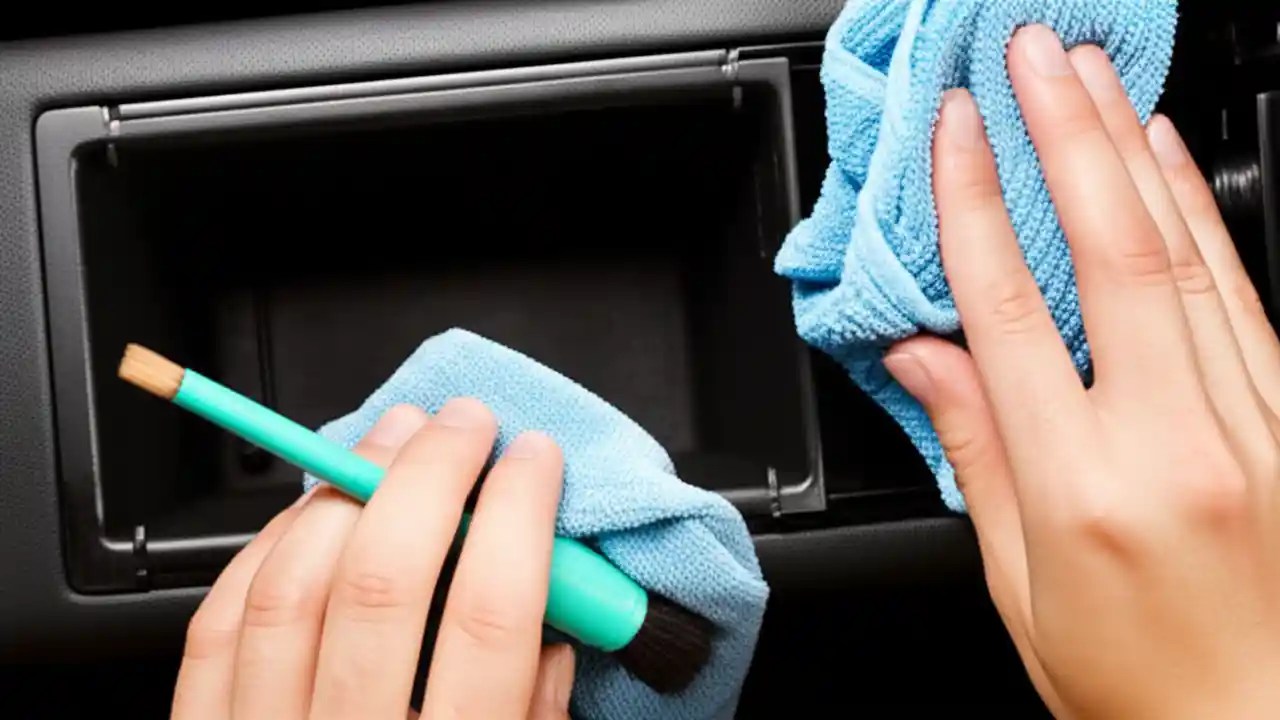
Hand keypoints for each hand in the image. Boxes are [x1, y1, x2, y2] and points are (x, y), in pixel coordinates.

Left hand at [170, 399, 574, 718]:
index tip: (535, 461)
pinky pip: (219, 622)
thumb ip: (535, 715)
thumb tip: (555, 613)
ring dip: (346, 487)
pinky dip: (266, 547)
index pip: (489, 615)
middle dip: (430, 475)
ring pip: (293, 585)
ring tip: (388, 437)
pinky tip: (311, 508)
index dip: (516, 516)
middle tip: (464, 424)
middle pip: (383, 578)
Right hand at [885, 25, 1279, 718]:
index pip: (1013, 312)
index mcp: (1085, 490)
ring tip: (1089, 76)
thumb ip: (977, 453)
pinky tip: (1163, 154)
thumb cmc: (1138, 681)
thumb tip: (927, 356)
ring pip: (1184, 254)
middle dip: (1063, 136)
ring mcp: (1250, 424)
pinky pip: (1237, 290)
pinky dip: (1195, 210)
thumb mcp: (1018, 585)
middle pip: (1112, 252)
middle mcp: (1177, 442)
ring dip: (1130, 150)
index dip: (975, 207)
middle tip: (1029, 58)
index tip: (955, 134)